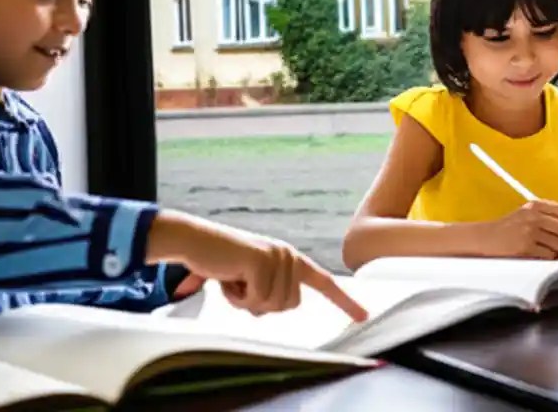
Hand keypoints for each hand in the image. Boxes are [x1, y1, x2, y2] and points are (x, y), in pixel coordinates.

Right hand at [149, 211, 367, 321]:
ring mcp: (278, 258)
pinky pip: (256, 300)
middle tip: (240, 284)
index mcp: (291, 260)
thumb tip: (265, 308)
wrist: (194, 241)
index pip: (324, 282)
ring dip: (245, 300)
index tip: (364, 317)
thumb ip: (264, 292)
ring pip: (272, 305)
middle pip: (289, 306)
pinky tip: (227, 276)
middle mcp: (289, 256)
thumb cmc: (219, 261)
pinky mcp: (262, 262)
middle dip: (260, 304)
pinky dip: (236, 297)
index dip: (344, 301)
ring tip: (233, 278)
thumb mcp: (249, 279)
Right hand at [478, 200, 557, 258]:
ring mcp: (529, 232)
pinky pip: (548, 256)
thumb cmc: (507, 228)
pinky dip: (546, 258)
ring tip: (545, 251)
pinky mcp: (525, 248)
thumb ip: (546, 214)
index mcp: (535, 206)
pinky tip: (537, 256)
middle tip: (556, 245)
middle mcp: (533, 217)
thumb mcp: (525, 214)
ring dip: (555, 251)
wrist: (484, 239)